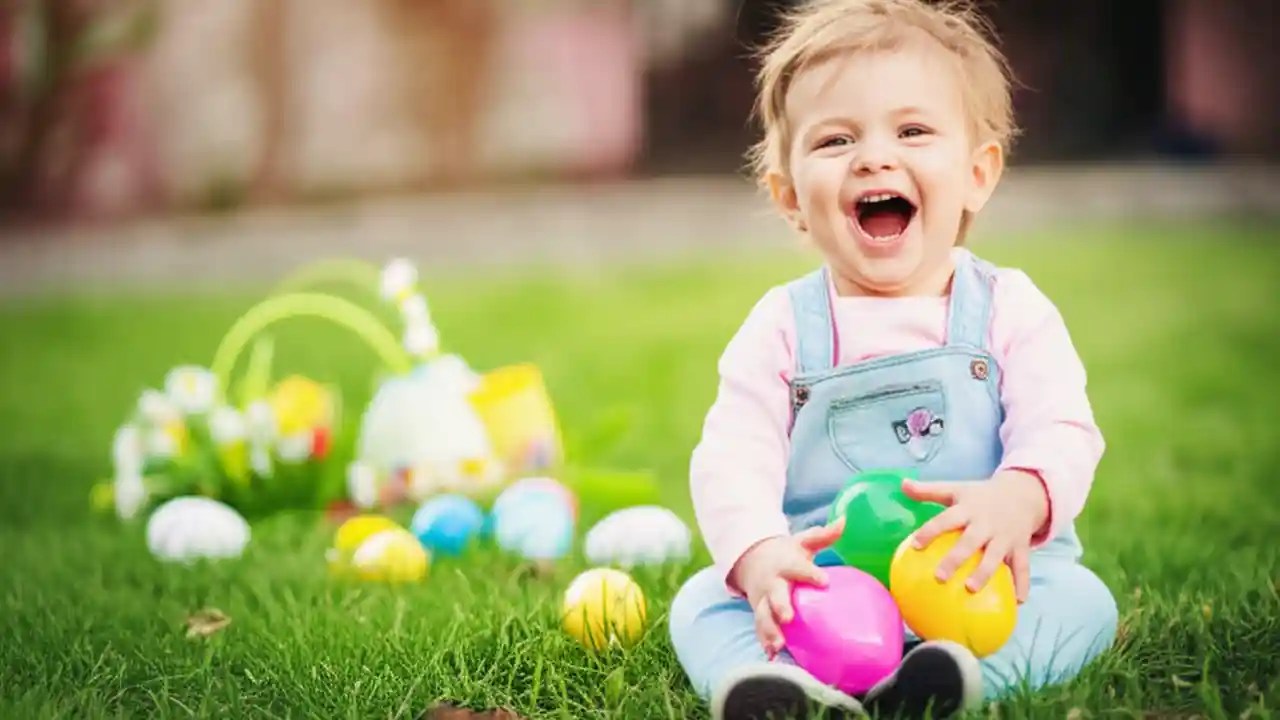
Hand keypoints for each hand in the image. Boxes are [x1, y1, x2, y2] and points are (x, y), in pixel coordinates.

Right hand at [729, 517, 845, 657]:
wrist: (752, 559)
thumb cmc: (786, 554)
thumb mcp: (802, 542)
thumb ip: (823, 535)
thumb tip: (845, 520)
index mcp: (786, 564)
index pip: (799, 568)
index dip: (810, 574)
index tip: (824, 582)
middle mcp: (773, 583)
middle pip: (776, 595)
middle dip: (780, 606)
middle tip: (788, 617)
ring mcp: (763, 600)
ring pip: (763, 615)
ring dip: (770, 630)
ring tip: (778, 645)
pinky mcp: (760, 612)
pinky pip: (760, 628)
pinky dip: (764, 641)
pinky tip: (771, 655)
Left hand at [901, 471, 1048, 601]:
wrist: (1022, 493)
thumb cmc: (980, 496)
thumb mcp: (955, 489)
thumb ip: (929, 491)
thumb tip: (903, 484)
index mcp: (968, 509)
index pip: (947, 519)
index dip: (931, 531)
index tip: (915, 545)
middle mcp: (987, 523)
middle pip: (970, 541)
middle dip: (956, 558)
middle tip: (939, 577)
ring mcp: (1005, 536)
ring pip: (996, 556)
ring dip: (985, 573)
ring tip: (970, 589)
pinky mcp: (1021, 547)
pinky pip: (1023, 567)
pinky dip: (1022, 584)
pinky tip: (1017, 602)